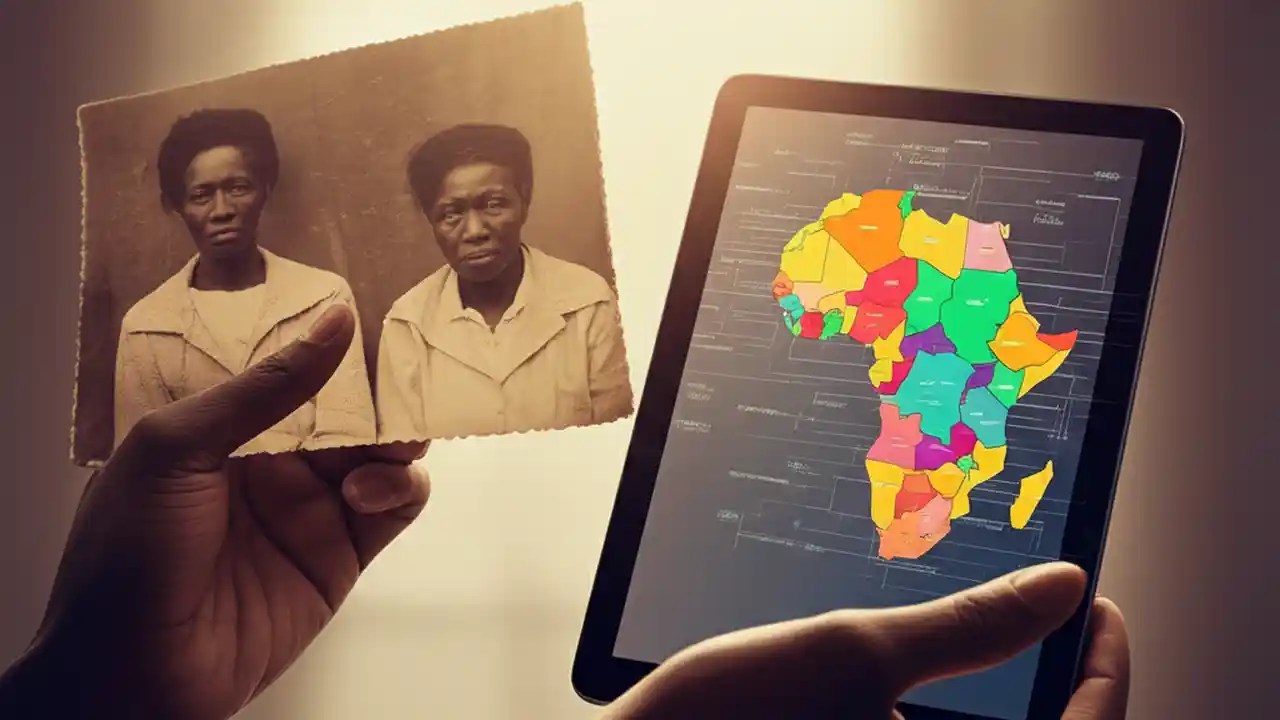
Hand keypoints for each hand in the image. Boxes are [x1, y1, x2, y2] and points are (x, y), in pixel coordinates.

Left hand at [0, 305, 428, 719]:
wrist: (135, 675)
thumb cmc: (126, 555)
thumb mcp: (178, 447)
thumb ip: (265, 388)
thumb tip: (334, 323)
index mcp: (221, 426)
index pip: (290, 367)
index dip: (330, 341)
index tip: (372, 312)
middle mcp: (270, 461)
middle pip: (346, 407)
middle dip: (379, 387)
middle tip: (408, 369)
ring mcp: (309, 507)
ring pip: (380, 450)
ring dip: (395, 436)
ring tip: (391, 439)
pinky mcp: (342, 553)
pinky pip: (393, 504)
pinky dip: (399, 486)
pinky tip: (370, 489)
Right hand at [605, 563, 1129, 719]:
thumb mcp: (852, 652)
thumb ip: (969, 625)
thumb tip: (1059, 586)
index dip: (1107, 664)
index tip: (1097, 604)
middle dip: (1057, 680)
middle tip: (1045, 608)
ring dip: (999, 697)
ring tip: (980, 630)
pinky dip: (938, 711)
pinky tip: (911, 670)